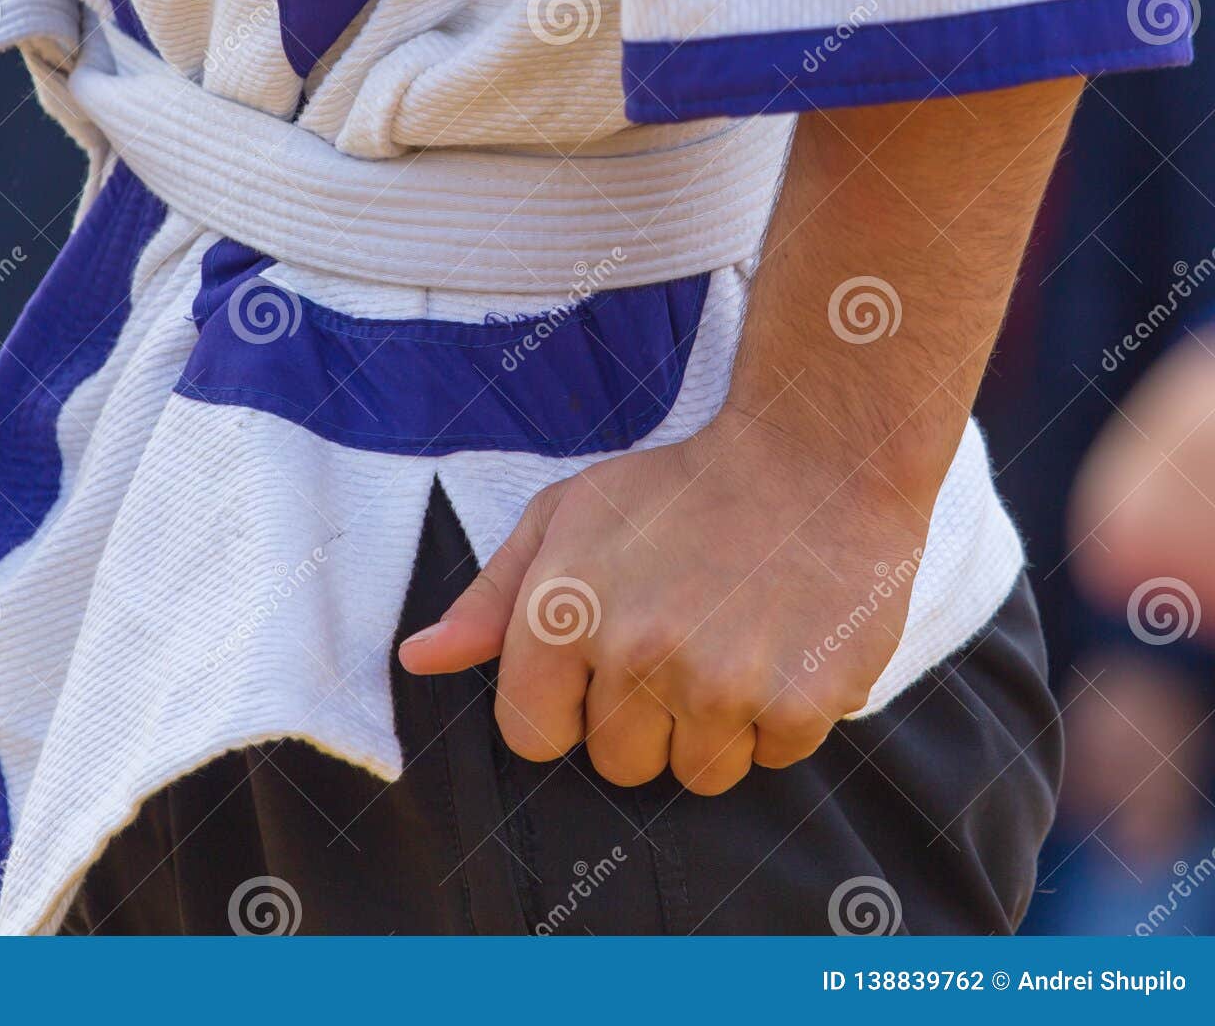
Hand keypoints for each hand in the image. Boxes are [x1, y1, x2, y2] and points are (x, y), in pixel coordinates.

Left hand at [399, 404, 927, 791]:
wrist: (813, 459)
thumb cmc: (679, 490)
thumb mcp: (566, 517)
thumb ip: (490, 600)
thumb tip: (418, 659)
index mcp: (563, 611)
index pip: (531, 736)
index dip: (564, 705)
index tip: (601, 663)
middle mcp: (635, 653)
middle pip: (619, 765)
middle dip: (644, 717)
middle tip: (679, 636)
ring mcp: (719, 682)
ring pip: (698, 774)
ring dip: (714, 725)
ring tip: (731, 639)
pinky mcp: (799, 701)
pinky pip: (772, 759)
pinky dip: (780, 716)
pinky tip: (781, 643)